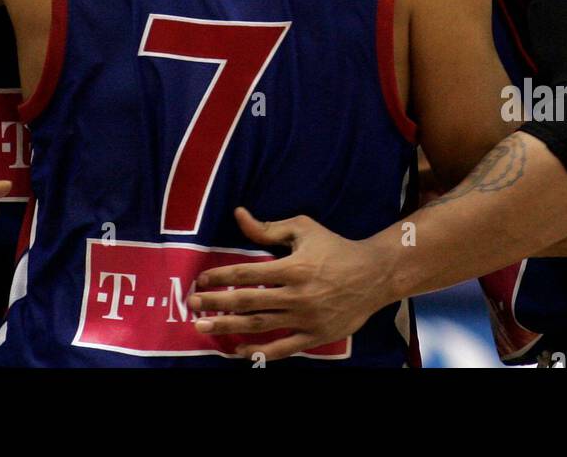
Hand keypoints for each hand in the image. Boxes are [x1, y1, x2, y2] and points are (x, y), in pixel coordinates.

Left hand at [188, 207, 389, 361]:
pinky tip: (238, 350)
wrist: (374, 274)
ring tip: (203, 328)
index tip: (201, 280)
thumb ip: (268, 228)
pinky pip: (282, 348)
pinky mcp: (316, 335)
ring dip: (228, 328)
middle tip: (191, 305)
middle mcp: (297, 295)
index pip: (247, 273)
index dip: (221, 276)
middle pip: (247, 302)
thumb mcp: (303, 229)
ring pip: (260, 326)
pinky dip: (259, 351)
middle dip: (216, 304)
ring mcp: (306, 318)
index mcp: (293, 267)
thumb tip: (238, 215)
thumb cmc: (335, 247)